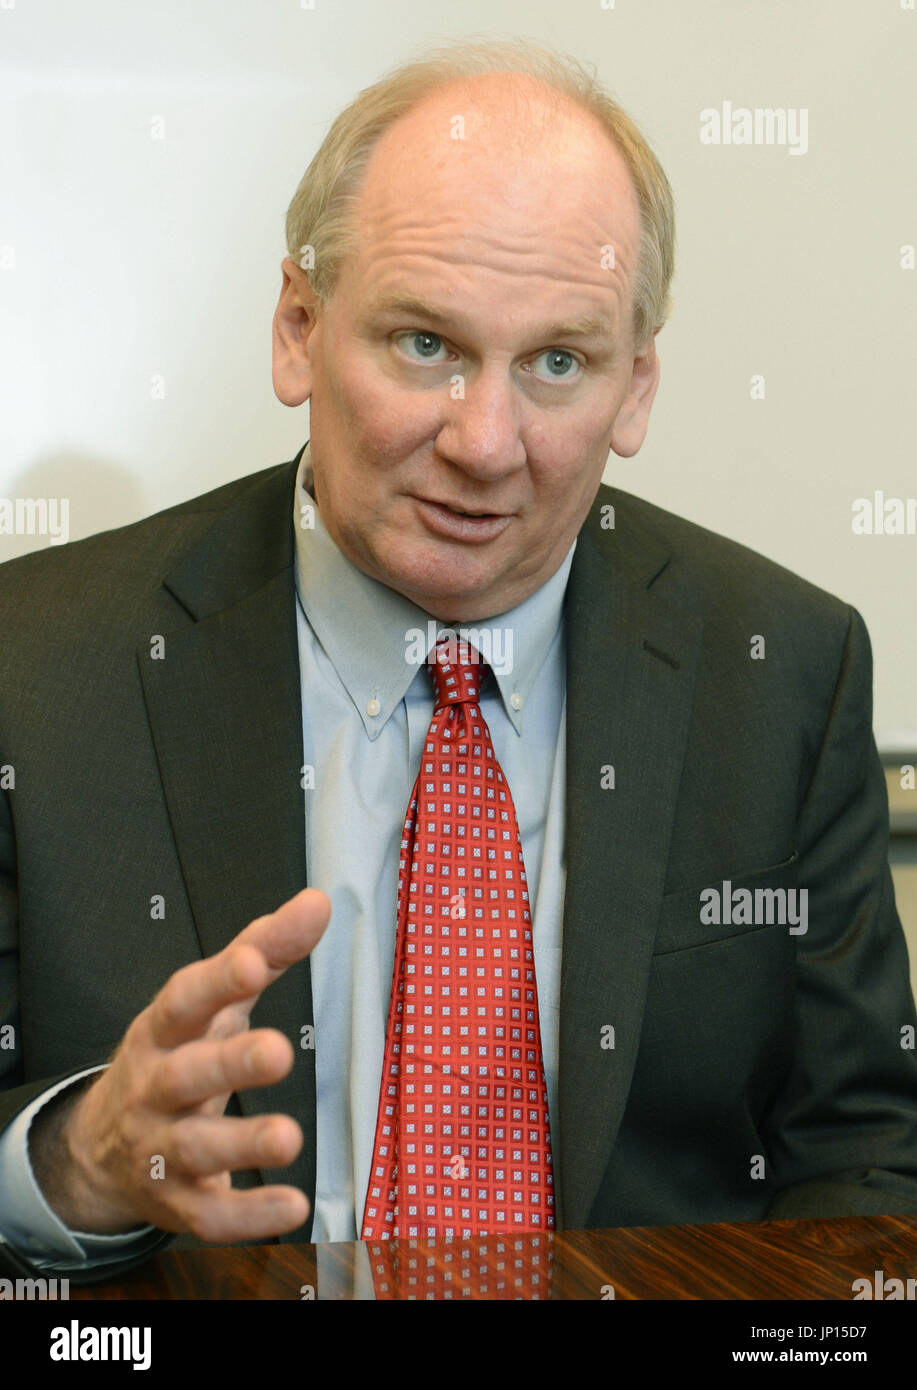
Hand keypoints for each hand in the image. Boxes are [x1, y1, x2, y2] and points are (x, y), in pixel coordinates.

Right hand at [29, 887, 329, 1241]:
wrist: (105, 1146)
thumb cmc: (178, 1053)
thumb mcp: (213, 1001)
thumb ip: (266, 950)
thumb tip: (318, 903)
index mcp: (165, 1030)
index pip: (185, 999)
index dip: (217, 982)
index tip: (253, 964)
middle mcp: (156, 1088)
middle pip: (186, 1074)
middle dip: (229, 1064)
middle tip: (277, 1053)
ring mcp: (161, 1147)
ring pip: (196, 1147)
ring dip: (242, 1143)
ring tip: (289, 1137)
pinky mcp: (178, 1203)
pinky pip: (210, 1214)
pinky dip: (248, 1215)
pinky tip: (291, 1207)